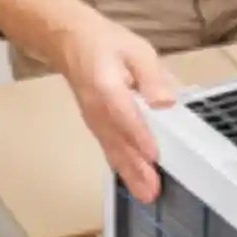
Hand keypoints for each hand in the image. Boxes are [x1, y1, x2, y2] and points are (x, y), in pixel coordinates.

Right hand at [53, 11, 176, 203]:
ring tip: (145, 195)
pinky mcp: (97, 126)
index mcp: (107, 87)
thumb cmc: (107, 44)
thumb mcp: (136, 49)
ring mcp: (95, 120)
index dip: (139, 136)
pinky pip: (109, 149)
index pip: (125, 116)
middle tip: (152, 192)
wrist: (70, 41)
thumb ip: (152, 76)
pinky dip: (121, 168)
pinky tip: (133, 182)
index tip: (153, 156)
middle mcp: (98, 110)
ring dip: (129, 175)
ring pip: (113, 151)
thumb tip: (165, 101)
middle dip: (136, 168)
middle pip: (118, 142)